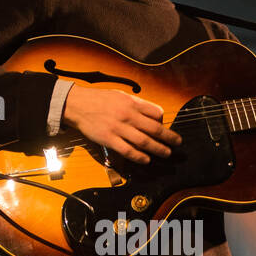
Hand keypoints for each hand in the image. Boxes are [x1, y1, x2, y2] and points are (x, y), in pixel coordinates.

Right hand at [62, 85, 181, 163]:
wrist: (77, 105)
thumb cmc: (99, 99)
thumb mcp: (120, 95)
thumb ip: (137, 103)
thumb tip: (153, 112)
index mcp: (131, 103)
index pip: (155, 112)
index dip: (164, 121)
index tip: (166, 126)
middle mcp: (127, 116)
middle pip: (154, 128)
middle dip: (169, 137)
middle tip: (177, 142)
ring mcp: (118, 129)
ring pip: (144, 141)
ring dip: (158, 149)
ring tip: (166, 153)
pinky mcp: (109, 140)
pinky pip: (128, 150)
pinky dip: (139, 156)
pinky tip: (147, 160)